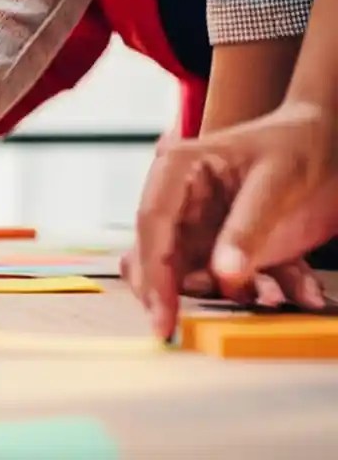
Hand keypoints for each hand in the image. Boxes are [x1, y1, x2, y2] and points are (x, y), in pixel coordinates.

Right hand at [133, 102, 336, 337]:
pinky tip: (301, 288)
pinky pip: (230, 281)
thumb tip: (223, 275)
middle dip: (172, 293)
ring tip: (274, 292)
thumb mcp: (276, 181)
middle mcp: (179, 201)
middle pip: (155, 255)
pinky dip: (264, 291)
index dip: (152, 272)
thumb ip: (247, 228)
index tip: (162, 314)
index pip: (151, 224)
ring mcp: (200, 226)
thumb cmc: (298, 145)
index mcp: (178, 170)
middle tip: (182, 329)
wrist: (328, 141)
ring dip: (230, 293)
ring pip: (188, 275)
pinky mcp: (224, 247)